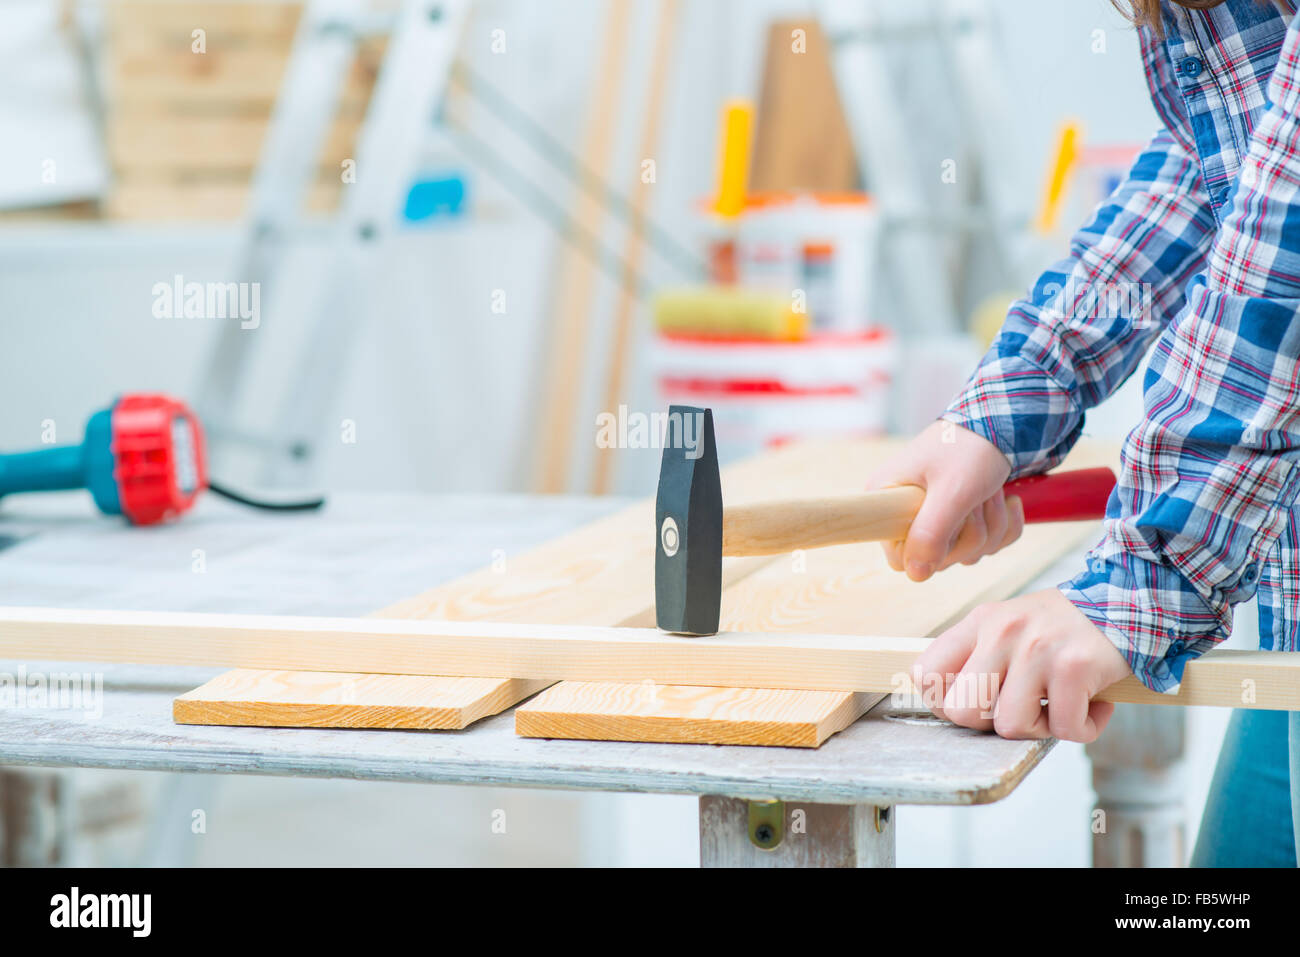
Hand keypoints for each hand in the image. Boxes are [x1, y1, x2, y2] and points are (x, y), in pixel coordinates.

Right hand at [867, 420, 1021, 581]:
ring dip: (991, 526)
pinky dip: (1004, 525)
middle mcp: (905, 512)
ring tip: (991, 492)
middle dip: (971, 534)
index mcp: (886, 500)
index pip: (898, 556)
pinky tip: (1008, 500)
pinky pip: (986, 543)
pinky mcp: (961, 517)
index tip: (949, 522)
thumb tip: (914, 574)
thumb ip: (931, 533)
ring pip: (966, 552)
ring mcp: (935, 516)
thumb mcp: (952, 491)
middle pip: (938, 558)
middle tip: (977, 499)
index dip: (930, 550)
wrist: (1004, 420)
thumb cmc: (971, 448)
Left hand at [911, 589, 1132, 741]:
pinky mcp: (1072, 667)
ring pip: (1010, 725)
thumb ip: (977, 656)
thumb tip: (948, 704)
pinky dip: (1083, 727)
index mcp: (980, 623)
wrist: (1130, 600)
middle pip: (960, 710)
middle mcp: (1001, 632)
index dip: (943, 702)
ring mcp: (1036, 649)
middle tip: (1021, 709)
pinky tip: (1094, 705)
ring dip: (1040, 729)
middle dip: (990, 723)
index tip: (976, 704)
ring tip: (1058, 706)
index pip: (925, 674)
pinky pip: (1063, 729)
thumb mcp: (1010, 624)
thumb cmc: (1064, 626)